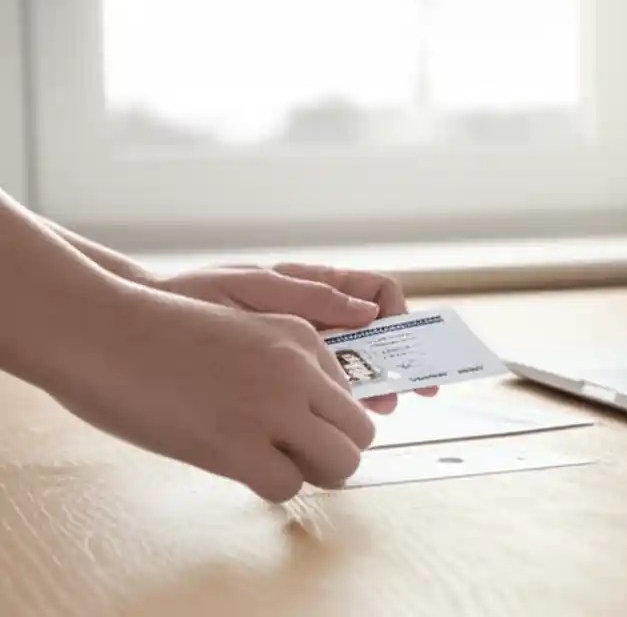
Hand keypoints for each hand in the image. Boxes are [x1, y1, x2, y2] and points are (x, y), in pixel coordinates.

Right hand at [48, 292, 375, 501]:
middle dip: (335, 452)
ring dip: (309, 473)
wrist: (101, 331)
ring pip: (340, 463)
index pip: (354, 395)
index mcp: (303, 336)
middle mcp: (300, 370)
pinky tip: (239, 468)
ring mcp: (273, 407)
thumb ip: (289, 355)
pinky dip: (269, 485)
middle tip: (296, 456)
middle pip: (361, 433)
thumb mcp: (242, 322)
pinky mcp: (237, 444)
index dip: (329, 419)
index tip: (298, 426)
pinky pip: (287, 485)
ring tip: (270, 463)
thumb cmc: (161, 330)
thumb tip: (318, 398)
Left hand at [156, 263, 437, 412]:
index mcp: (310, 289)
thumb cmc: (182, 298)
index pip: (378, 293)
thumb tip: (368, 311)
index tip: (411, 343)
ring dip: (369, 392)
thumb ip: (308, 295)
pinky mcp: (277, 385)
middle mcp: (311, 322)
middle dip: (396, 364)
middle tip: (402, 396)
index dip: (403, 315)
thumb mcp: (248, 286)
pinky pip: (319, 397)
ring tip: (372, 414)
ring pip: (353, 373)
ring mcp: (295, 355)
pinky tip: (331, 427)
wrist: (127, 331)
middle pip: (376, 340)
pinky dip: (333, 412)